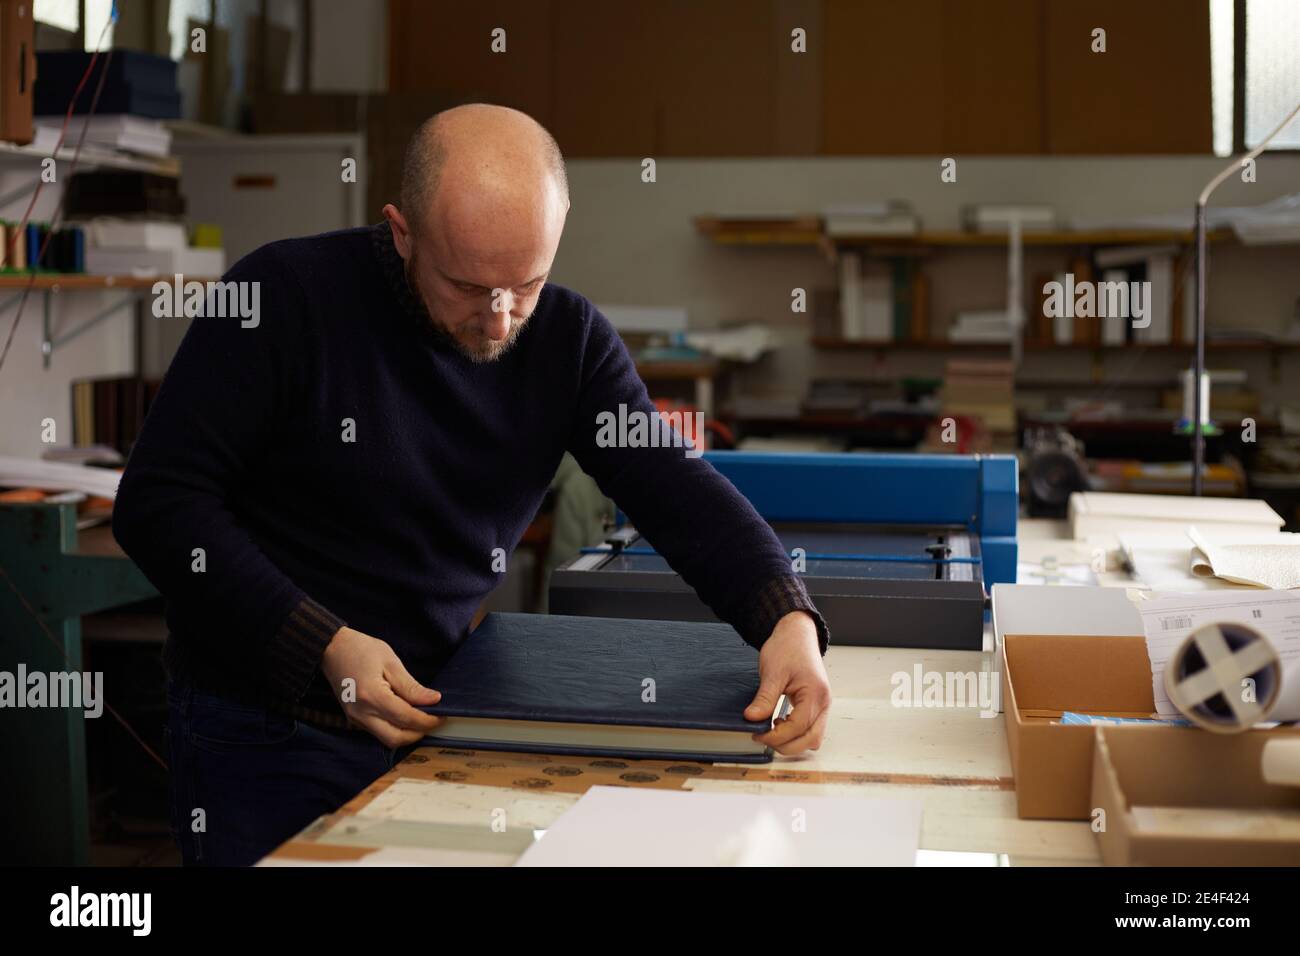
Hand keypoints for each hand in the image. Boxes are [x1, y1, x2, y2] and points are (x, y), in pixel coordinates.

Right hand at [319, 626, 441, 746]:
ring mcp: (355, 719)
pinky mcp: (354, 719)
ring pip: (386, 739)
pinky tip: (404, 715)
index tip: (442, 715)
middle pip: (395, 739)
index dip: (427, 720)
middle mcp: (361, 713)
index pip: (406, 718)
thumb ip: (411, 686)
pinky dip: (394, 729)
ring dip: (406, 734)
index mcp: (372, 696)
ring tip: (421, 718)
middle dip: (418, 734)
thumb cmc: (361, 650)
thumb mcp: (391, 662)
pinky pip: (378, 732)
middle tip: (433, 720)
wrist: (332, 649)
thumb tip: (433, 700)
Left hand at [744, 611, 830, 754]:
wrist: (797, 633)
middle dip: (786, 744)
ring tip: (772, 728)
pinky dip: (796, 733)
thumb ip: (764, 697)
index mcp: (815, 693)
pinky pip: (811, 729)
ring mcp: (822, 705)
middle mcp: (823, 702)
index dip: (776, 736)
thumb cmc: (788, 647)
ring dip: (793, 741)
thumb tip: (752, 718)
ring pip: (813, 737)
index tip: (757, 733)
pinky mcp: (816, 705)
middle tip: (762, 736)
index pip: (798, 727)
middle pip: (810, 739)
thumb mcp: (772, 672)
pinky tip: (779, 723)